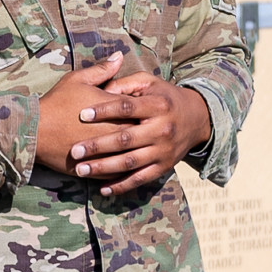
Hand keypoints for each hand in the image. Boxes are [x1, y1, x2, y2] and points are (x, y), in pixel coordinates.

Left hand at [35, 50, 212, 193]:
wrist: (197, 118)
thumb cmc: (164, 97)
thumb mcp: (149, 82)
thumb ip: (125, 84)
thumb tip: (100, 89)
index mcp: (158, 105)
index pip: (128, 107)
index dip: (104, 110)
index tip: (81, 114)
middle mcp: (162, 129)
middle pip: (126, 139)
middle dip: (98, 146)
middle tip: (74, 151)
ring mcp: (164, 151)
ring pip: (130, 162)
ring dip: (104, 168)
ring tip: (81, 170)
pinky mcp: (164, 167)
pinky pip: (141, 179)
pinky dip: (122, 186)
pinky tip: (103, 189)